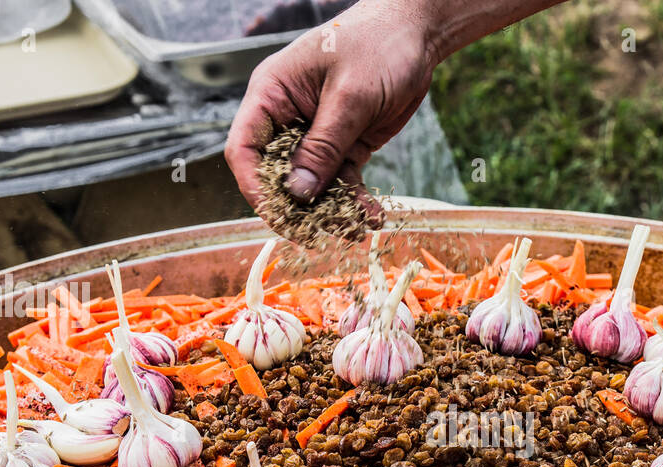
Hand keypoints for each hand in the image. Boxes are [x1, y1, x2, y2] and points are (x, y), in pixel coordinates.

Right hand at [225, 0, 440, 235]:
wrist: (417, 35)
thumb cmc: (378, 46)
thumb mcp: (350, 96)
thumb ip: (324, 145)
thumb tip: (298, 191)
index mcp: (272, 95)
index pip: (245, 150)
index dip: (256, 187)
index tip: (278, 215)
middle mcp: (287, 118)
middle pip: (276, 175)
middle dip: (297, 208)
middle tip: (319, 235)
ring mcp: (316, 134)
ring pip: (312, 185)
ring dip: (331, 211)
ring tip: (355, 228)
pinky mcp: (344, 146)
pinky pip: (341, 182)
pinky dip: (354, 202)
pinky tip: (372, 217)